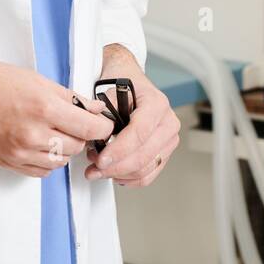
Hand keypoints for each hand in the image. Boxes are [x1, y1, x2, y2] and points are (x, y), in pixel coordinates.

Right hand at [0, 61, 110, 177]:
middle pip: (78, 146)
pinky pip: (42, 171)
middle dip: (81, 135)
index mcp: (44, 106)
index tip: (101, 122)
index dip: (102, 126)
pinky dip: (47, 160)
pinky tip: (39, 144)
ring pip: (61, 161)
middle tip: (73, 122)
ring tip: (52, 131)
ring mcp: (21, 152)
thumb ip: (68, 97)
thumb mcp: (34, 79)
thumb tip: (94, 109)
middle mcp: (34, 133)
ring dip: (64, 149)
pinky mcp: (10, 163)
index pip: (91, 127)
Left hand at [84, 67, 179, 187]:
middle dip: (116, 167)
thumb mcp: (110, 92)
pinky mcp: (164, 153)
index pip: (140, 133)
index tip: (101, 159)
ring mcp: (169, 140)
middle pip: (144, 155)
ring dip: (119, 174)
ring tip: (99, 169)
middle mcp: (168, 123)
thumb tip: (98, 141)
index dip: (119, 150)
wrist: (133, 85)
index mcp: (157, 104)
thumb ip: (105, 116)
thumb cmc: (123, 87)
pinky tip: (114, 175)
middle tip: (94, 169)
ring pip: (145, 168)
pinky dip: (129, 178)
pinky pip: (148, 175)